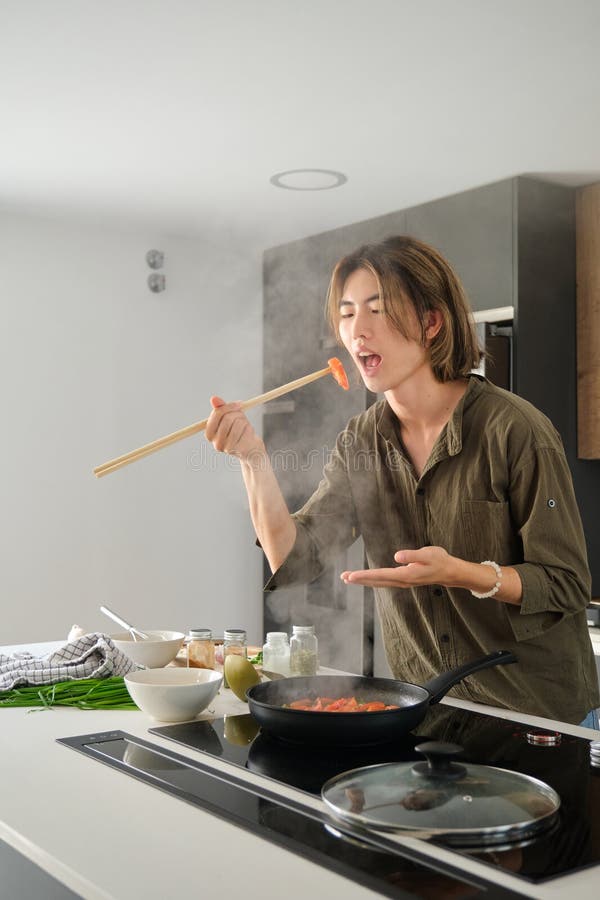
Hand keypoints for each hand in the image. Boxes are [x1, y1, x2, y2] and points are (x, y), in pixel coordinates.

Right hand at [205, 396, 264, 461]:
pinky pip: (244, 430)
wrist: (251, 449)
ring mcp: (226, 448)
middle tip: (243, 414)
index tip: (239, 403)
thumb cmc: (239, 431)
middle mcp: (216, 442)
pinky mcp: (237, 450)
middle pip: (227, 418)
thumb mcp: (231, 417)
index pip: (216, 415)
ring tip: (245, 426)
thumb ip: (221, 408)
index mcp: (210, 434)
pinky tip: (249, 433)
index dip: (228, 406)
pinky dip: (249, 428)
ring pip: (237, 423)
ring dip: (244, 421)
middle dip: (238, 413)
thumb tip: (213, 398)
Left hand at [340, 546, 456, 588]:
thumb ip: (412, 555)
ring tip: (349, 578)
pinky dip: (372, 580)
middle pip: (376, 581)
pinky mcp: (403, 580)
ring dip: (364, 580)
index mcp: (406, 574)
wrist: (449, 572)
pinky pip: (384, 581)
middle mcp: (402, 581)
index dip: (365, 575)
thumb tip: (397, 556)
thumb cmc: (439, 560)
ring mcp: (402, 582)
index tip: (351, 576)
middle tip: (343, 577)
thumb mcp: (428, 554)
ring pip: (379, 582)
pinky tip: (366, 579)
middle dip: (359, 579)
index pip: (381, 575)